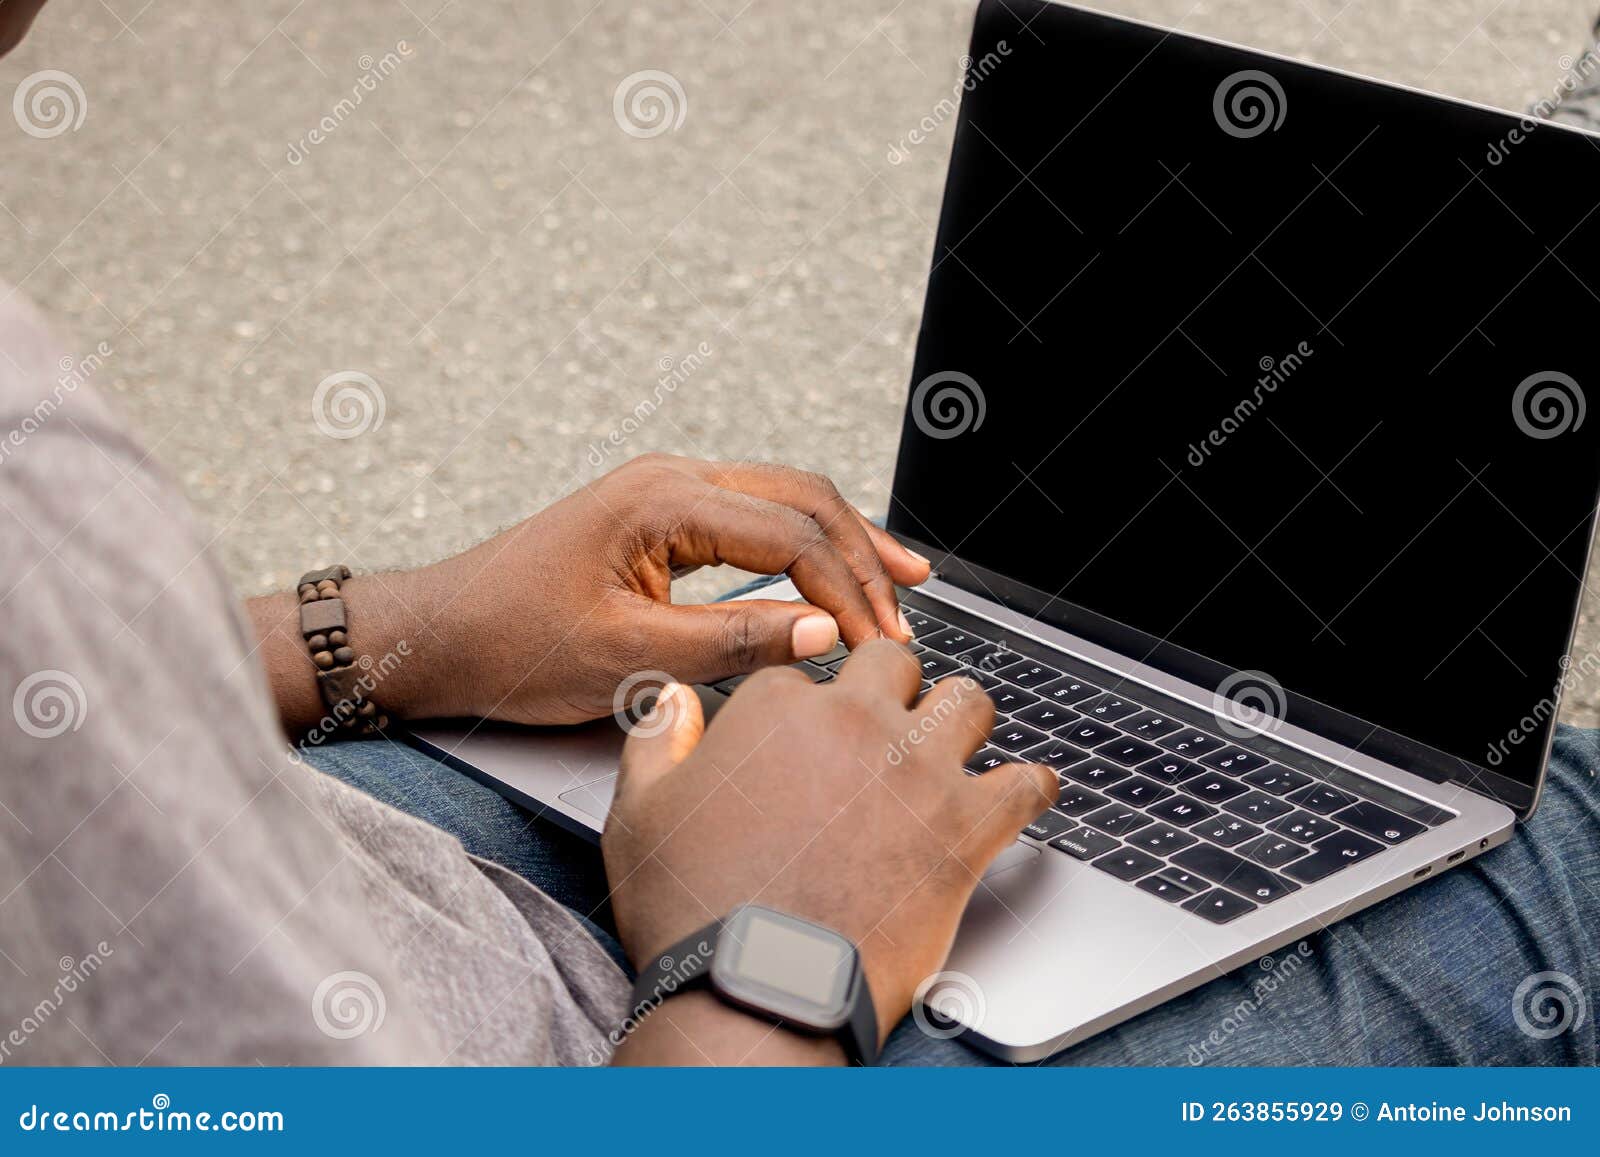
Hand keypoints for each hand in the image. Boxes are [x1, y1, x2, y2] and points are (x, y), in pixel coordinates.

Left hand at [255, 454, 931, 730]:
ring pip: (782, 501)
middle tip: (906, 613)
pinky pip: (751, 518)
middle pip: (800, 499)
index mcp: (663, 500)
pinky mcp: (659, 518)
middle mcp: (670, 480)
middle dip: (860, 556)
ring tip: (900, 578)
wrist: (438, 635)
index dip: (847, 593)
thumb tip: (824, 634)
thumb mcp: (626, 657)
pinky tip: (828, 570)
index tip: (879, 645)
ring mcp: (664, 493)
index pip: (790, 536)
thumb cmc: (511, 644)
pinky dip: (800, 545)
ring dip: (840, 543)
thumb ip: (731, 642)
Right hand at [601, 641, 1056, 1052]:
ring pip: (969, 702)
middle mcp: (855, 724)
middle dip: (890, 688)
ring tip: (953, 747)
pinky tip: (1022, 794)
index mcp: (778, 711)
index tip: (806, 740)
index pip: (802, 673)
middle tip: (885, 729)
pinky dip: (1030, 787)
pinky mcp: (965, 830)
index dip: (805, 709)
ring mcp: (918, 773)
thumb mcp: (638, 817)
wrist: (757, 990)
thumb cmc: (696, 911)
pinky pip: (1027, 784)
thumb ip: (657, 743)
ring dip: (961, 721)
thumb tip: (674, 700)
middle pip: (893, 664)